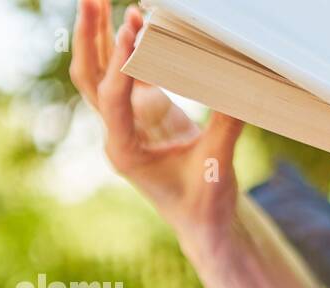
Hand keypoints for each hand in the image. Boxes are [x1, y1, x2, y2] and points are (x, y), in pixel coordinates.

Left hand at [70, 0, 244, 253]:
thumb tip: (241, 86)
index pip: (113, 97)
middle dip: (88, 35)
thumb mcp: (218, 166)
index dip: (122, 61)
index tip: (134, 26)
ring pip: (102, 71)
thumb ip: (226, 125)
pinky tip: (138, 19)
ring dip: (100, 34)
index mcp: (126, 151)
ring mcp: (129, 122)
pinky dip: (130, 46)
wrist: (205, 226)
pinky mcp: (145, 114)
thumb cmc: (207, 205)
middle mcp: (118, 133)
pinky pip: (130, 72)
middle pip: (90, 75)